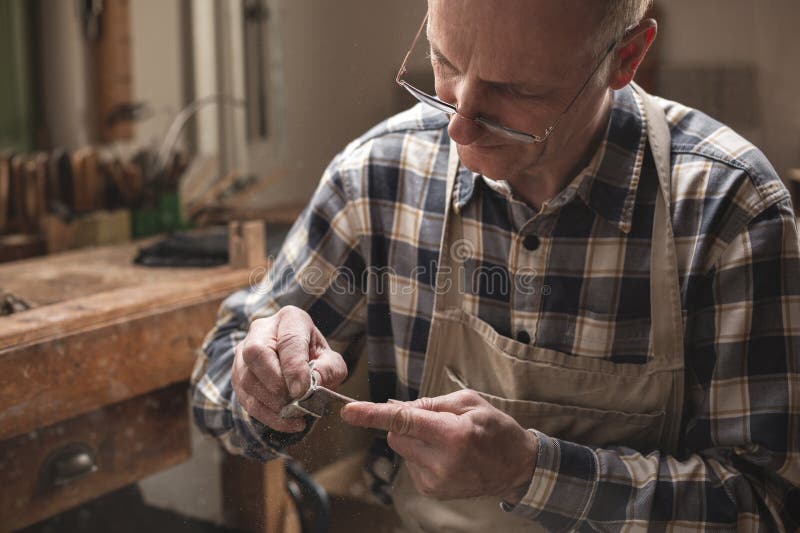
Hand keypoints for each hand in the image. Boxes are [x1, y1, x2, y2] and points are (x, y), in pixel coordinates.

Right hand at [231, 306, 347, 432]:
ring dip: (272, 402)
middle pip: (256, 353)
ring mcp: (244, 352)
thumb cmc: (315, 358)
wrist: (297, 361)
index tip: (303, 390)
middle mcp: (262, 330)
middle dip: (276, 382)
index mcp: (290, 319)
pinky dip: (267, 416)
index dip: (294, 367)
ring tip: (295, 413)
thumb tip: (311, 386)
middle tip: (295, 400)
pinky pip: (245, 398)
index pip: (287, 340)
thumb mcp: (331, 360)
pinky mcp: (237, 375)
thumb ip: (328, 370)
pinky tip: (288, 423)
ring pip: (247, 378)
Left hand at [340, 390, 537, 502]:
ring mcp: (436, 481)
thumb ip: (428, 404)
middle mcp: (442, 462)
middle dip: (405, 424)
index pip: (404, 421)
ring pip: (402, 450)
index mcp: (452, 435)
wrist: (516, 467)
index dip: (372, 415)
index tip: (349, 411)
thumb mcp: (468, 403)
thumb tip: (393, 408)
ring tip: (447, 441)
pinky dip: (421, 455)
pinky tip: (446, 456)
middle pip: (396, 435)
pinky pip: (410, 464)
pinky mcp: (432, 491)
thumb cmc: (495, 428)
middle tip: (434, 421)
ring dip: (415, 440)